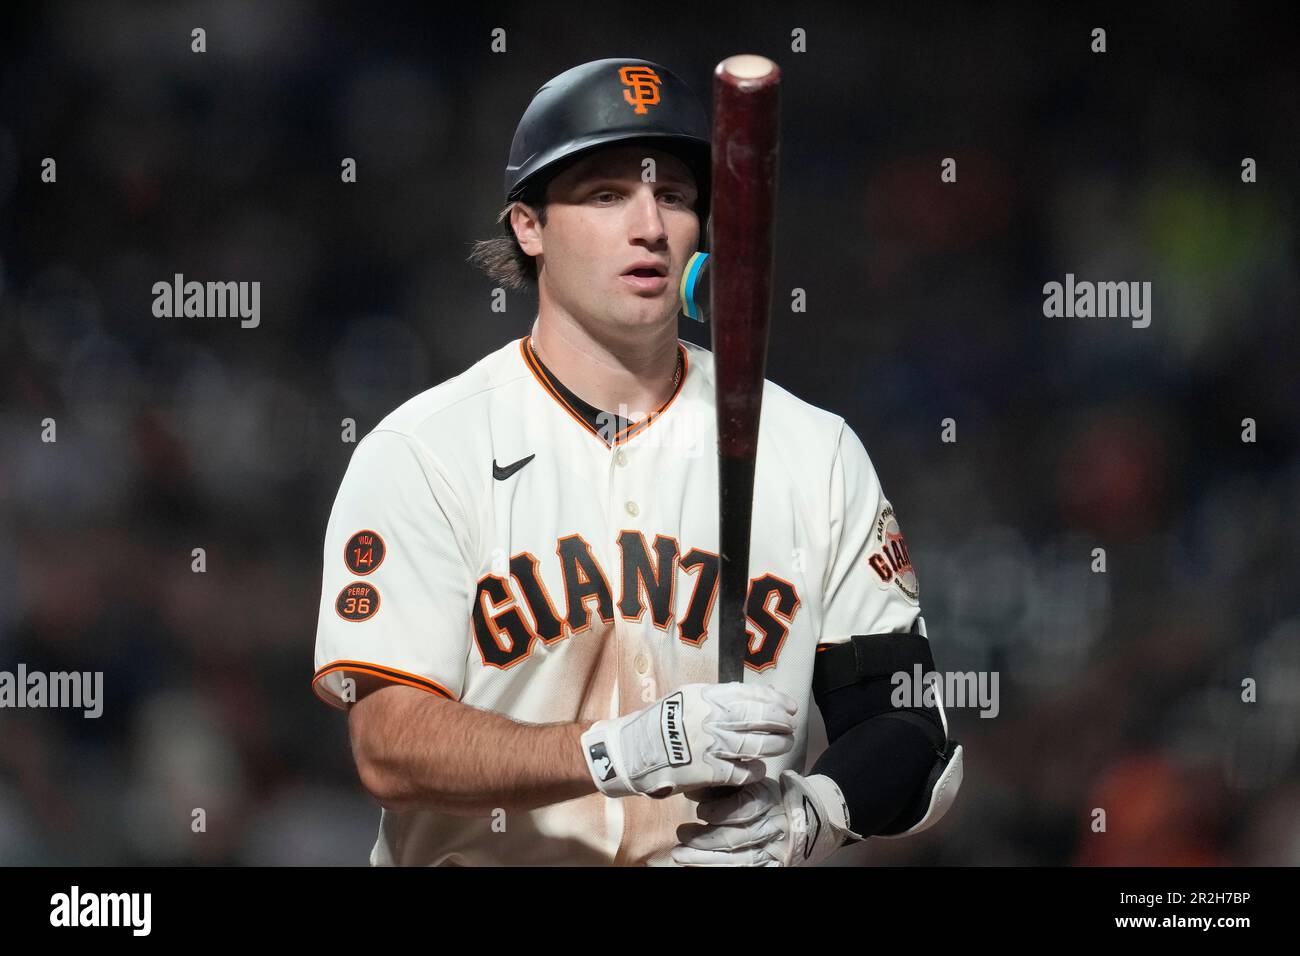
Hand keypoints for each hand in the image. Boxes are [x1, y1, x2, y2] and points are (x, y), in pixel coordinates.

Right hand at [580, 682, 796, 798]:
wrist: (631, 751)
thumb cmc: (657, 724)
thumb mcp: (684, 699)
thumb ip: (713, 699)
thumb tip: (747, 700)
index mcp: (705, 695)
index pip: (750, 694)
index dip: (774, 700)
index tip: (788, 705)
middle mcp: (710, 717)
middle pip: (759, 717)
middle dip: (780, 721)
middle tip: (790, 726)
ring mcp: (710, 745)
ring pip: (756, 744)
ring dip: (775, 744)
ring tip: (784, 744)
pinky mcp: (708, 771)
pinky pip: (742, 772)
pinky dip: (755, 770)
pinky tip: (759, 768)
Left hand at [671, 770, 860, 865]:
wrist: (811, 816)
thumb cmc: (770, 796)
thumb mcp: (752, 782)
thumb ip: (724, 785)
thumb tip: (691, 788)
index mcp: (768, 799)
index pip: (743, 807)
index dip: (719, 811)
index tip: (700, 810)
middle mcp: (774, 825)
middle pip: (737, 837)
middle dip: (705, 839)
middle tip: (681, 834)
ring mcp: (775, 849)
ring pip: (740, 860)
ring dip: (707, 860)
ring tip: (682, 856)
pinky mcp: (775, 865)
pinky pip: (750, 872)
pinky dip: (724, 871)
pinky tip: (701, 869)